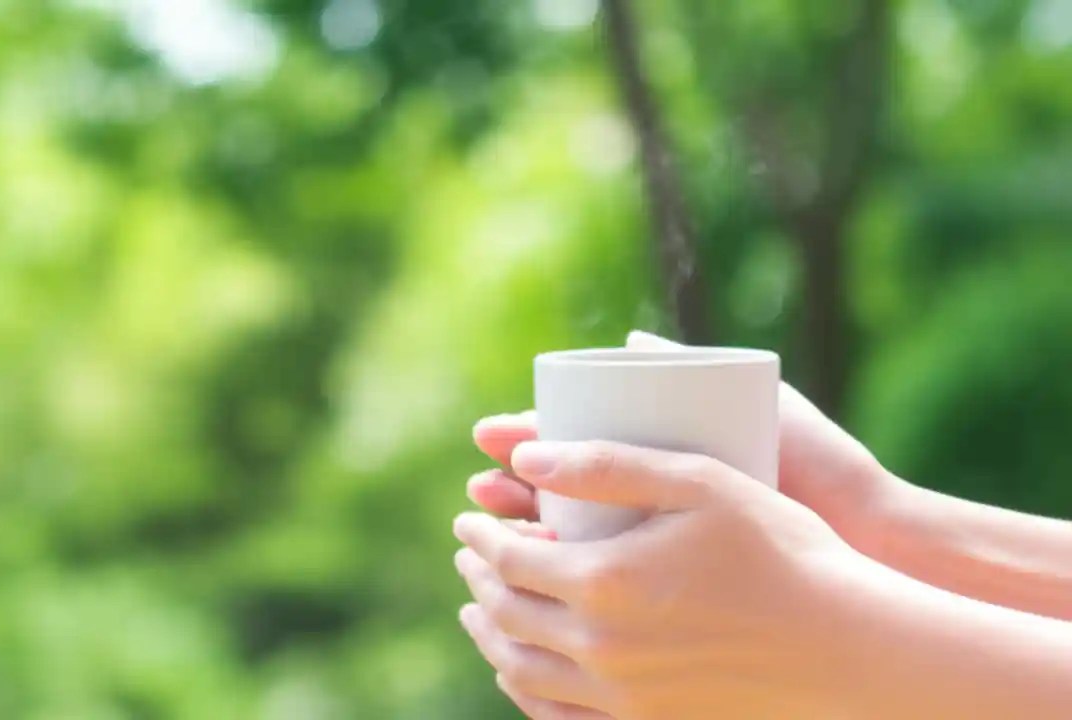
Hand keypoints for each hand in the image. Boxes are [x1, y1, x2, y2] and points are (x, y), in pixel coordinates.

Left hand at [455, 440, 862, 718]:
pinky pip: (560, 717)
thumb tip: (525, 456)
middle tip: (470, 557)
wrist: (850, 648)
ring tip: (481, 610)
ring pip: (523, 671)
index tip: (468, 518)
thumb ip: (606, 466)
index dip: (480, 537)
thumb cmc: (783, 551)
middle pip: (507, 614)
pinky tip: (524, 672)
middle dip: (478, 581)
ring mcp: (623, 697)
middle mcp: (601, 648)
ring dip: (491, 636)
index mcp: (603, 583)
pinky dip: (526, 690)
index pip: (509, 559)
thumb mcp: (700, 482)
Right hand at [468, 331, 897, 549]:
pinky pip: (604, 588)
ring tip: (491, 524)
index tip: (490, 436)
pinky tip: (532, 580)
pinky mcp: (672, 591)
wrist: (872, 532)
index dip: (528, 440)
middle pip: (562, 495)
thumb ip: (700, 367)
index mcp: (661, 457)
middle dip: (513, 487)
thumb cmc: (817, 464)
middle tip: (478, 486)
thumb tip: (631, 343)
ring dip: (524, 535)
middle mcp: (654, 505)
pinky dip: (563, 584)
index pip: (575, 447)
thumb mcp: (758, 404)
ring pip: (572, 544)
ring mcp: (661, 550)